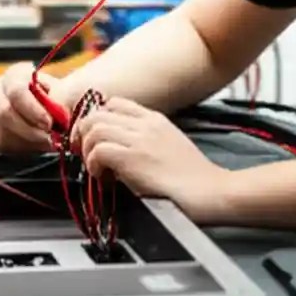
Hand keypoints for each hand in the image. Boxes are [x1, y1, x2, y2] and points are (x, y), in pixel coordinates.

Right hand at [0, 61, 77, 154]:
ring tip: (48, 141)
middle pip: (6, 113)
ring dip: (29, 140)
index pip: (16, 91)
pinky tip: (37, 143)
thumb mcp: (59, 91)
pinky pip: (3, 143)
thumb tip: (60, 112)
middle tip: (50, 138)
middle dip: (31, 129)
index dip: (33, 110)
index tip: (49, 123)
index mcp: (14, 75)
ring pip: (4, 131)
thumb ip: (57, 99)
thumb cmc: (54, 97)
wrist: (47, 108)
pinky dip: (24, 147)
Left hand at [73, 97, 230, 222]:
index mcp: (156, 119)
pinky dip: (93, 165)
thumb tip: (121, 150)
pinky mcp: (133, 159)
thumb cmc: (195, 178)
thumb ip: (147, 141)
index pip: (114, 103)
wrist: (211, 191)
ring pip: (94, 127)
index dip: (97, 119)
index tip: (95, 139)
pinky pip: (98, 150)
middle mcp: (146, 124)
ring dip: (88, 149)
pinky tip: (103, 178)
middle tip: (87, 154)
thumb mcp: (172, 146)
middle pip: (97, 112)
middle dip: (84, 134)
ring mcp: (139, 140)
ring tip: (96, 168)